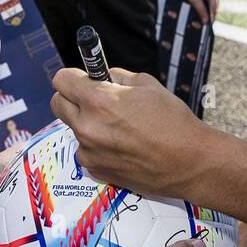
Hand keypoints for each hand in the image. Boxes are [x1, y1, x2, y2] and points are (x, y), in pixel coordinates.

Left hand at [51, 67, 209, 198]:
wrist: (189, 162)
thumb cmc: (172, 120)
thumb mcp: (147, 84)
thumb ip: (117, 77)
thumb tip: (102, 76)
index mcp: (98, 100)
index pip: (61, 79)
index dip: (74, 76)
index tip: (85, 78)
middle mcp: (86, 126)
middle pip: (57, 103)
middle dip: (72, 97)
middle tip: (94, 99)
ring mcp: (89, 151)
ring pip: (73, 128)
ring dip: (86, 122)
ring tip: (117, 127)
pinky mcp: (96, 170)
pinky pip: (86, 150)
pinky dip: (97, 145)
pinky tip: (122, 146)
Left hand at [177, 0, 219, 23]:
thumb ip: (201, 10)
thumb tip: (206, 21)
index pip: (214, 11)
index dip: (210, 19)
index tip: (206, 27)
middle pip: (214, 7)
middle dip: (208, 14)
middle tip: (201, 22)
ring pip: (212, 2)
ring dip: (207, 8)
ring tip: (200, 14)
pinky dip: (206, 2)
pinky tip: (200, 4)